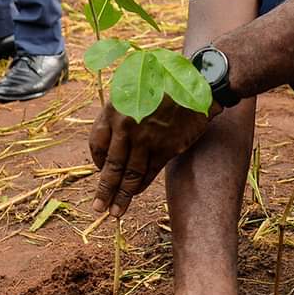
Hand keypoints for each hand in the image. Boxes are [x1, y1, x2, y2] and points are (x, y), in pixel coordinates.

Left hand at [89, 94, 216, 217]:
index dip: (97, 160)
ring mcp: (146, 139)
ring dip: (122, 195)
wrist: (196, 82)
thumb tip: (112, 137)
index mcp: (114, 110)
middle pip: (111, 166)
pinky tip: (136, 193)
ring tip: (115, 211)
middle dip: (104, 190)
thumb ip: (121, 112)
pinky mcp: (166, 148)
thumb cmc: (164, 83)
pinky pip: (149, 172)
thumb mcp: (133, 89)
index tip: (100, 169)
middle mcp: (127, 127)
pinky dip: (141, 185)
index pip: (97, 143)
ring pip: (130, 174)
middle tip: (98, 207)